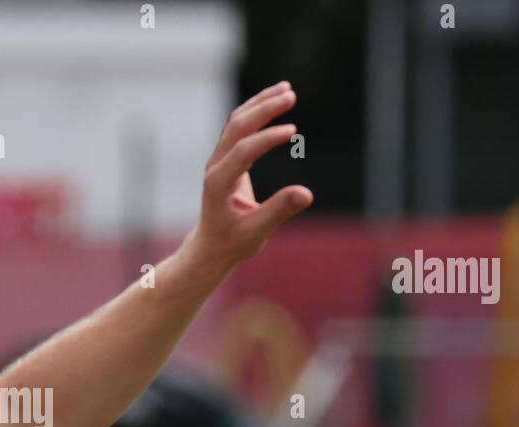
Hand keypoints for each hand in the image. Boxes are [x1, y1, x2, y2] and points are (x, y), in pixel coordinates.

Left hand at [176, 81, 312, 284]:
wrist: (212, 245)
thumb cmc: (234, 241)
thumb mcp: (258, 231)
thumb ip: (280, 211)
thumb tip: (306, 194)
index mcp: (218, 184)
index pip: (242, 151)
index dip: (266, 139)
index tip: (292, 131)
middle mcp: (215, 166)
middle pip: (236, 127)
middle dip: (263, 109)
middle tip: (290, 96)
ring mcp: (218, 160)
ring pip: (236, 122)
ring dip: (260, 103)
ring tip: (287, 90)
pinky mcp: (226, 158)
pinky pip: (239, 127)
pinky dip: (257, 111)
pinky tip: (275, 99)